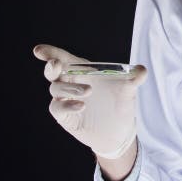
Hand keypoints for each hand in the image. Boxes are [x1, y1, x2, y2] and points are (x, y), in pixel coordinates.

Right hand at [33, 43, 147, 158]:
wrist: (120, 130)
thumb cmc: (120, 102)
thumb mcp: (128, 89)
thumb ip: (134, 78)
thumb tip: (142, 70)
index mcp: (83, 70)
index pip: (63, 58)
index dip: (50, 53)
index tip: (38, 51)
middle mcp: (71, 82)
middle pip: (53, 72)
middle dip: (51, 66)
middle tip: (56, 64)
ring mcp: (66, 99)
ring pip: (56, 89)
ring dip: (70, 88)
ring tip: (88, 92)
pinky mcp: (65, 116)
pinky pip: (58, 108)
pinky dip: (67, 105)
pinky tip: (81, 106)